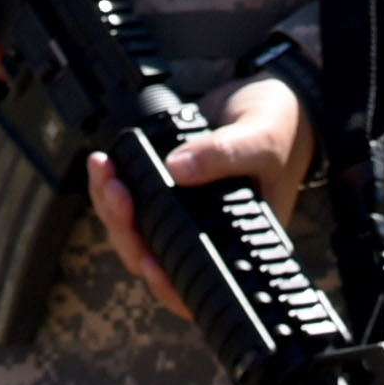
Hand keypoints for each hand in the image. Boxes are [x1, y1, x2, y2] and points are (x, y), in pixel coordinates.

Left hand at [89, 74, 312, 320]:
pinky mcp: (164, 188)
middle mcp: (205, 235)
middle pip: (151, 258)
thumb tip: (176, 169)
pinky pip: (129, 203)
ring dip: (110, 208)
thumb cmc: (280, 130)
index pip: (196, 282)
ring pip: (133, 233)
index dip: (167, 283)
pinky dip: (109, 188)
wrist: (270, 100)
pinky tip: (103, 164)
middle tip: (118, 192)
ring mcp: (181, 214)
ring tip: (104, 170)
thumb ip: (222, 155)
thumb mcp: (259, 141)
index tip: (148, 261)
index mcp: (235, 243)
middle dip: (125, 230)